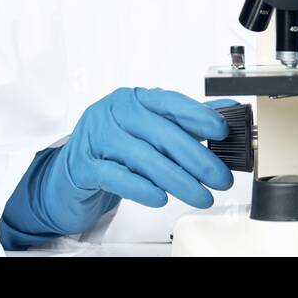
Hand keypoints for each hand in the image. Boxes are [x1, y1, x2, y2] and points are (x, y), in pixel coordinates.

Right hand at [1, 87, 237, 244]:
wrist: (70, 174)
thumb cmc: (114, 149)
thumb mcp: (149, 131)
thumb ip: (185, 122)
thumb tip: (227, 113)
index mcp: (134, 99)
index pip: (170, 102)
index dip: (198, 116)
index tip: (222, 131)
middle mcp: (114, 112)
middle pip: (161, 133)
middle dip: (196, 158)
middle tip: (219, 177)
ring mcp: (96, 137)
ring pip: (143, 157)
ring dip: (178, 179)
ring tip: (200, 195)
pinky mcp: (83, 165)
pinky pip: (116, 176)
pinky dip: (142, 188)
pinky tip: (161, 198)